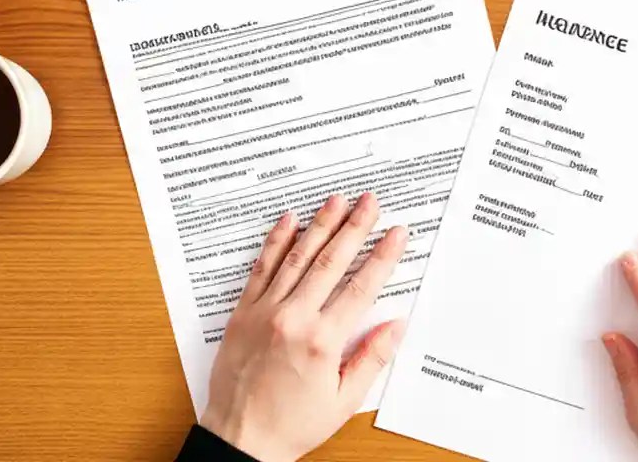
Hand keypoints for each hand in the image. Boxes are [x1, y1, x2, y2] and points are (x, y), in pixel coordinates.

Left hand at [201, 192, 407, 461]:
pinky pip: (261, 269)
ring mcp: (265, 312)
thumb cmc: (292, 425)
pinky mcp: (243, 313)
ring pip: (297, 258)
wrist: (240, 439)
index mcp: (322, 341)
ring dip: (319, 225)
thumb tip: (395, 325)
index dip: (382, 256)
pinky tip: (289, 220)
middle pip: (331, 262)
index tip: (396, 233)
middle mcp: (293, 319)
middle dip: (354, 227)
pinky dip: (275, 242)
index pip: (361, 287)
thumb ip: (371, 358)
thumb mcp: (343, 399)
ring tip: (337, 199)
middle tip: (370, 202)